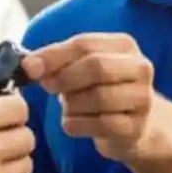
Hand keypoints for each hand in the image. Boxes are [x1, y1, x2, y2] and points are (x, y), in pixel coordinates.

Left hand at [22, 32, 155, 160]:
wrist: (131, 125)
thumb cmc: (99, 90)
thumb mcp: (81, 68)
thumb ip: (57, 61)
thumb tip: (29, 66)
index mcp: (124, 45)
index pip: (85, 44)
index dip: (54, 55)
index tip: (29, 68)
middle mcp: (140, 68)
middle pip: (96, 67)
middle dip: (65, 78)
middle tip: (48, 87)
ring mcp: (142, 99)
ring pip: (98, 97)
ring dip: (72, 104)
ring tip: (68, 106)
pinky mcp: (136, 127)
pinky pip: (99, 125)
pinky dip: (77, 124)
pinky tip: (74, 122)